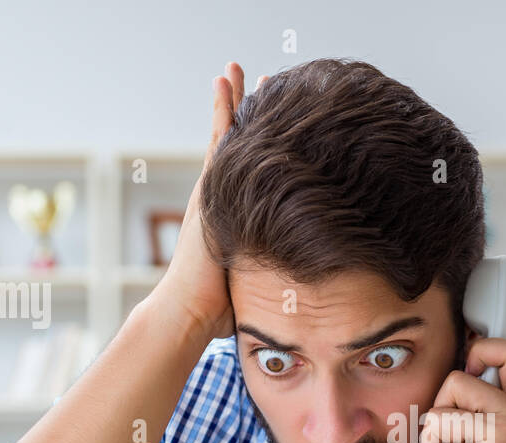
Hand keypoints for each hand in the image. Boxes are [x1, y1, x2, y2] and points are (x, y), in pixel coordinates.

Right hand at [150, 63, 267, 340]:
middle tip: (264, 80)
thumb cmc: (221, 312)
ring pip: (226, 135)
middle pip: (239, 146)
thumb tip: (316, 299)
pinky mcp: (208, 189)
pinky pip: (217, 140)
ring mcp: (212, 191)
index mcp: (235, 217)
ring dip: (233, 100)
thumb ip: (280, 279)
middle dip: (250, 113)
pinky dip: (221, 110)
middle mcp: (222, 199)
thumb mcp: (261, 286)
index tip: (286, 124)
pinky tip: (224, 82)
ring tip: (236, 67)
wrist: (190, 312)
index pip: (254, 175)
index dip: (267, 148)